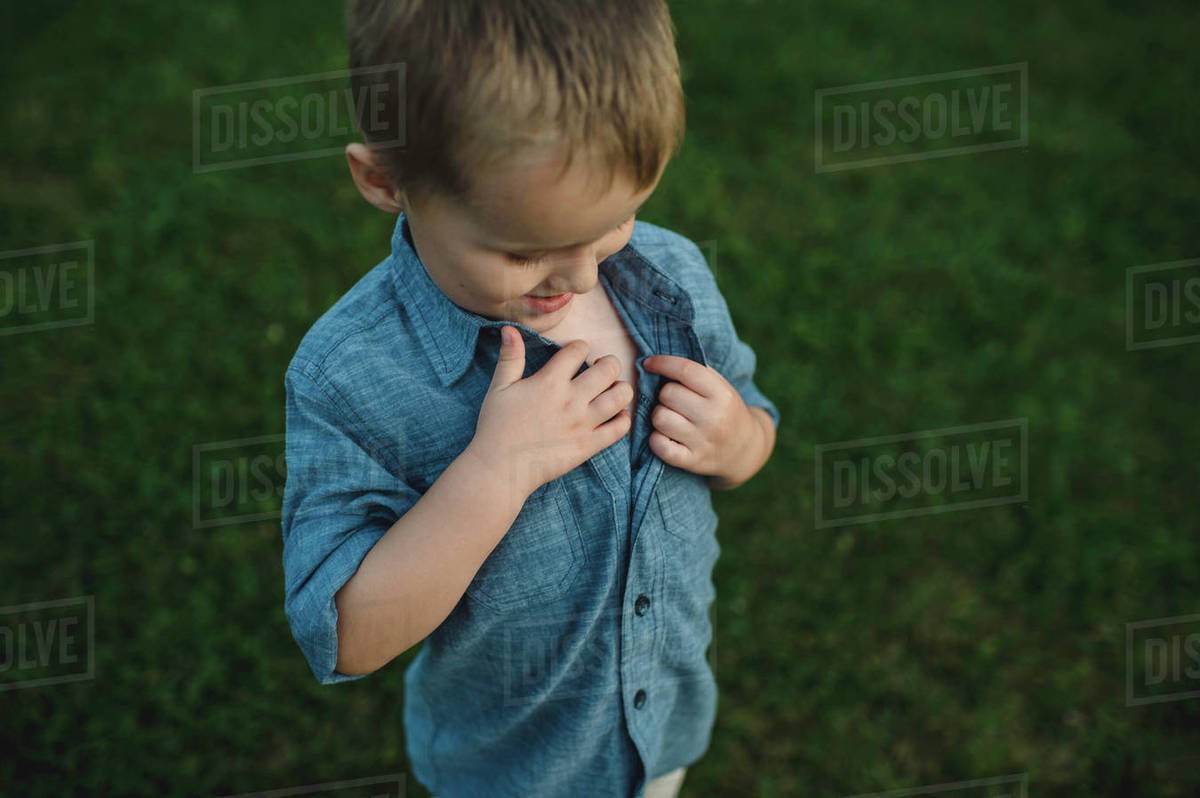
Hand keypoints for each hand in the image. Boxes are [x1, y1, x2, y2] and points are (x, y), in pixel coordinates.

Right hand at [467, 325, 632, 500]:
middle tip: (599, 369)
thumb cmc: (496, 427)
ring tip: (610, 390)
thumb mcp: (499, 388)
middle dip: (607, 363)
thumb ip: (510, 358)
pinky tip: (613, 415)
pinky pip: (621, 428)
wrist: (500, 469)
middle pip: (609, 368)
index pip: (579, 349)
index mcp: (550, 382)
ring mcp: (584, 424)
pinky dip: (623, 418)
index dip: (579, 347)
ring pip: (621, 395)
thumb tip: (509, 329)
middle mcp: (571, 400)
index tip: (574, 355)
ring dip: (620, 388)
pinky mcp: (589, 446)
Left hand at [642, 354, 766, 488]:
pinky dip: (656, 439)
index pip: (685, 370)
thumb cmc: (724, 410)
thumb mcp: (722, 388)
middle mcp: (714, 418)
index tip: (649, 363)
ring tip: (670, 418)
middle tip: (673, 401)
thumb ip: (696, 372)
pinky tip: (665, 436)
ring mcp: (703, 441)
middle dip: (664, 394)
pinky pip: (658, 445)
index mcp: (722, 395)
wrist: (744, 449)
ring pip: (659, 418)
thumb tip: (658, 360)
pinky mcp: (691, 461)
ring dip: (659, 415)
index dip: (662, 363)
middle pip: (667, 394)